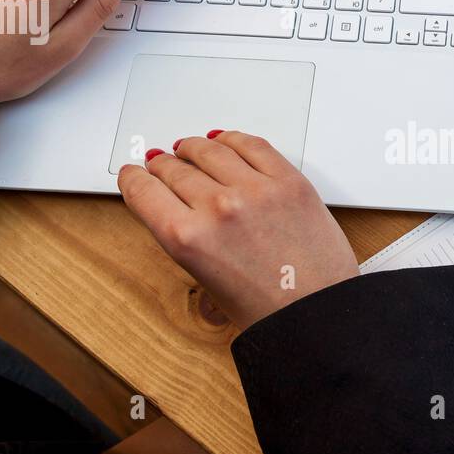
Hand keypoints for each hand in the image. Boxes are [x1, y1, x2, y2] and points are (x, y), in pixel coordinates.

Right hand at [118, 131, 360, 331]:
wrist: (319, 314)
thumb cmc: (267, 311)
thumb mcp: (205, 280)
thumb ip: (185, 237)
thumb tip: (173, 206)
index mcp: (187, 239)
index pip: (143, 190)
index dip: (133, 178)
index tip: (134, 174)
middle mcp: (217, 208)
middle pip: (174, 168)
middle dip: (163, 164)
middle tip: (161, 163)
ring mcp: (255, 190)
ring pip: (209, 149)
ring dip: (193, 147)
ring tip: (190, 149)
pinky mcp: (289, 181)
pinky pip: (252, 145)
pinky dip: (233, 139)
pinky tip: (225, 141)